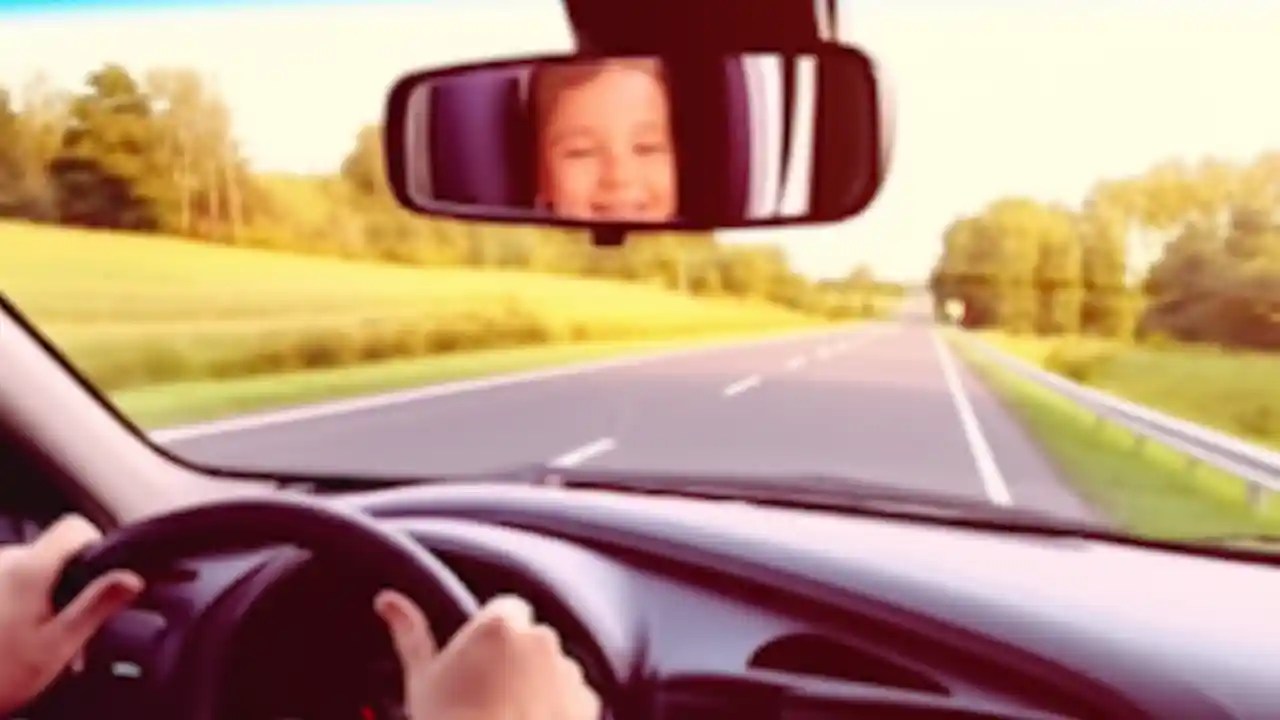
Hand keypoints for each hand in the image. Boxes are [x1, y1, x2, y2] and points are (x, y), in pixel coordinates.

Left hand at [0, 515, 143, 713]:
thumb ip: (96, 605)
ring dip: (44, 598)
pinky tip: (19, 639)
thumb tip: (132, 578)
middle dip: (70, 585)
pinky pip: (9, 584)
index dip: (96, 544)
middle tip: (74, 629)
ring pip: (31, 571)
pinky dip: (21, 604)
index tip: (102, 577)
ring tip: (42, 642)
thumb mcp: (56, 645)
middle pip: (53, 553)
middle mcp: (4, 561)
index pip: (74, 527)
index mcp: (29, 569)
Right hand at [375, 590, 600, 719]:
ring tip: (511, 718)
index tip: (479, 658)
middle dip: (517, 658)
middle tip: (489, 693)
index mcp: (501, 625)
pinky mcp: (588, 704)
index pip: (506, 609)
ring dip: (539, 684)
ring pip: (553, 669)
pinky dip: (559, 710)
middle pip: (531, 638)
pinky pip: (574, 698)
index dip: (493, 632)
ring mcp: (568, 672)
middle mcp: (541, 640)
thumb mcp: (421, 678)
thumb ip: (410, 632)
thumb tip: (387, 600)